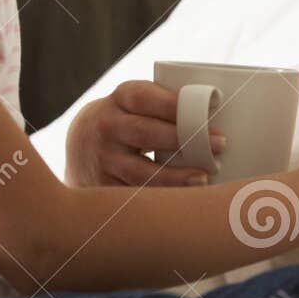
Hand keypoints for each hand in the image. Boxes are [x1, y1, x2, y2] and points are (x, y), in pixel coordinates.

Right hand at [64, 81, 223, 187]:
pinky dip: (160, 198)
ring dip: (175, 176)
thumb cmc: (126, 120)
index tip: (210, 110)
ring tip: (204, 177)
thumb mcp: (134, 104)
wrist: (79, 146)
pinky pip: (134, 195)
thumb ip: (163, 105)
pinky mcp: (103, 187)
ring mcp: (102, 159)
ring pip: (140, 171)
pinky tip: (182, 199)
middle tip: (219, 144)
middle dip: (184, 138)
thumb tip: (213, 112)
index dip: (175, 104)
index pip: (144, 98)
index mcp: (119, 99)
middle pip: (145, 133)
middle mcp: (106, 127)